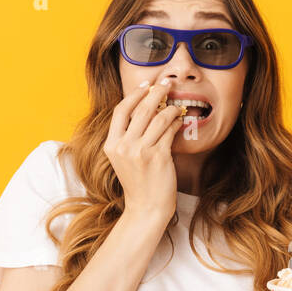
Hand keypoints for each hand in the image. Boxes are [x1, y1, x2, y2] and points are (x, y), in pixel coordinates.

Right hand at [103, 78, 182, 223]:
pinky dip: (176, 122)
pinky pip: (169, 131)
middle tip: (166, 83)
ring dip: (170, 107)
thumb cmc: (139, 182)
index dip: (134, 94)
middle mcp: (123, 146)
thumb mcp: (124, 158)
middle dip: (155, 92)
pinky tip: (180, 120)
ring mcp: (140, 151)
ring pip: (157, 118)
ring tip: (177, 103)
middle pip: (140, 109)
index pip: (120, 111)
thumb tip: (146, 109)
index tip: (146, 84)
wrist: (147, 208)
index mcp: (111, 145)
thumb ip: (129, 136)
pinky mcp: (158, 157)